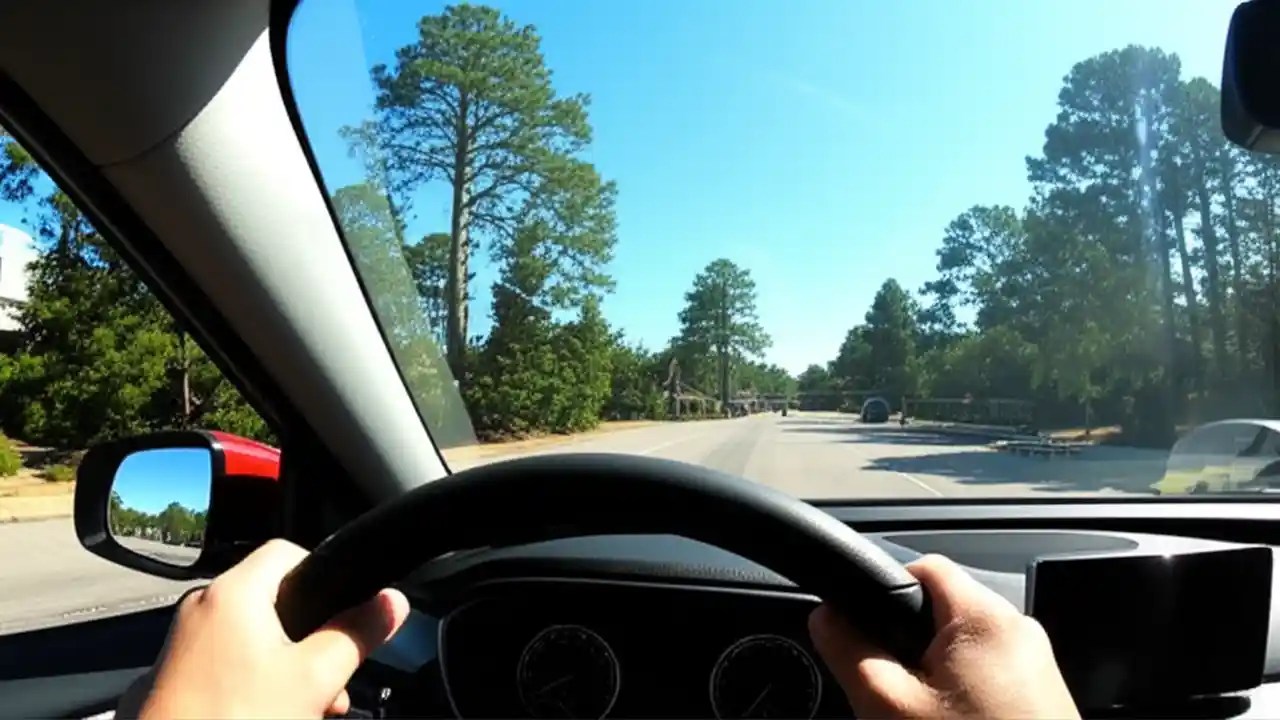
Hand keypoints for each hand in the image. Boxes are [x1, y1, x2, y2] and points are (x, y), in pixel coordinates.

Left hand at [117, 539, 408, 719]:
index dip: (324, 575)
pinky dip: (251, 683)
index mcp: (233, 593)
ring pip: (249, 638)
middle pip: (272, 601)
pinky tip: (267, 714)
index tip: (344, 612)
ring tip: (304, 707)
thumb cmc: (236, 719)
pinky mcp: (171, 680)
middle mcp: (200, 609)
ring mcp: (181, 646)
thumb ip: (356, 634)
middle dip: (310, 638)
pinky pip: (224, 665)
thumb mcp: (315, 678)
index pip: (288, 551)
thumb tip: (392, 602)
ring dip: (285, 666)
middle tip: (330, 679)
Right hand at [809, 554, 1078, 719]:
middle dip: (909, 645)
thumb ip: (849, 650)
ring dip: (936, 674)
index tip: (865, 633)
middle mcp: (1020, 630)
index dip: (883, 594)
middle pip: (942, 612)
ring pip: (964, 649)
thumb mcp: (889, 706)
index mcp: (985, 617)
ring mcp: (1038, 666)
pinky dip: (964, 694)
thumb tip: (825, 616)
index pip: (921, 568)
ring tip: (924, 717)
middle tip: (893, 692)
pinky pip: (990, 675)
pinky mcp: (1044, 697)